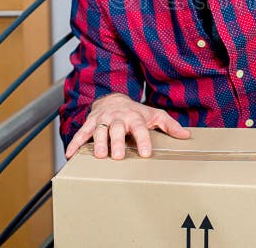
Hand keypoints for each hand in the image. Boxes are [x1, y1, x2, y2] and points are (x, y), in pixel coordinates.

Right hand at [64, 93, 190, 159]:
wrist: (114, 99)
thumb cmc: (136, 112)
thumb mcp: (154, 115)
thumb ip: (169, 125)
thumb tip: (186, 135)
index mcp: (134, 117)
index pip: (140, 129)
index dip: (143, 140)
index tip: (146, 153)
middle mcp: (117, 118)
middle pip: (117, 129)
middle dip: (117, 142)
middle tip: (118, 156)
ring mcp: (103, 120)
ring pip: (100, 130)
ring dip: (99, 143)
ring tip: (99, 156)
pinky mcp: (90, 123)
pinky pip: (81, 133)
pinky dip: (75, 143)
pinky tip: (70, 154)